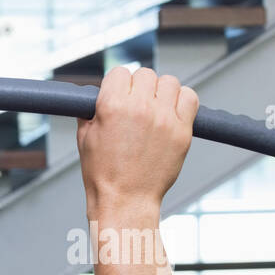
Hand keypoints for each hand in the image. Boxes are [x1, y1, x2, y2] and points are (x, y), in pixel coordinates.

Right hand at [77, 66, 197, 214]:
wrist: (125, 201)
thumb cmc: (103, 176)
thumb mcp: (85, 139)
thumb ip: (90, 112)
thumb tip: (94, 98)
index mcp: (112, 106)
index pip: (119, 73)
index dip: (117, 84)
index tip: (118, 94)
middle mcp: (140, 108)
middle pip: (145, 74)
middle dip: (138, 88)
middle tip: (135, 106)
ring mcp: (164, 118)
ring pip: (169, 82)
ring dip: (161, 92)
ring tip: (154, 110)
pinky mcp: (182, 130)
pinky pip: (190, 98)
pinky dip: (182, 101)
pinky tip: (171, 113)